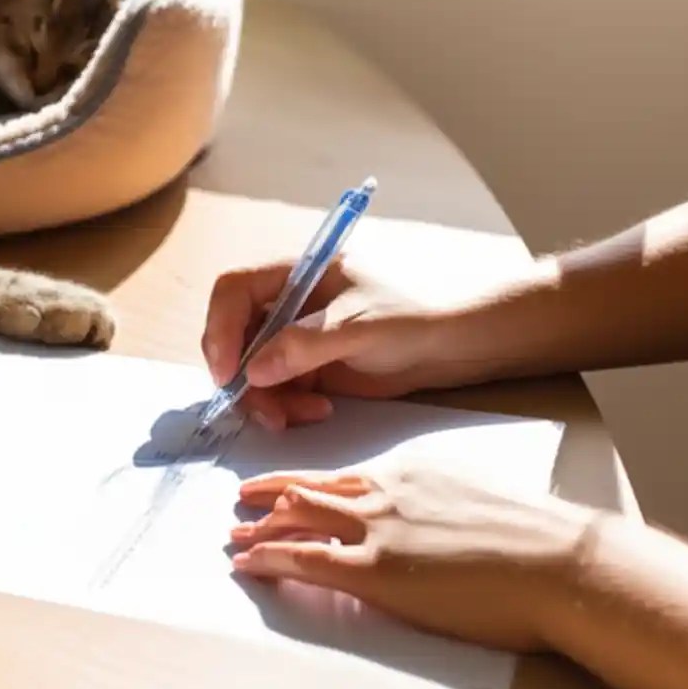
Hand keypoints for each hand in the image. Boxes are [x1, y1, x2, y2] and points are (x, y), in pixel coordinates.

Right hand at [201, 258, 466, 429]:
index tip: (228, 373)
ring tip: (297, 417)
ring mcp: (302, 336)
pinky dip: (287, 406)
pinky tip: (316, 412)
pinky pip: (280, 389)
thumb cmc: (419, 313)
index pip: (234, 291)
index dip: (220, 329)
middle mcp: (292, 301)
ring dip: (266, 398)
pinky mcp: (316, 367)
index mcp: (298, 271)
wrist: (467, 340)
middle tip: (263, 410)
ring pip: (255, 369)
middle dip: (243, 376)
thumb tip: (251, 371)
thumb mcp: (358, 327)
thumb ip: (302, 346)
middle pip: (237, 335)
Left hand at [228, 461, 593, 651]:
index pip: (344, 475)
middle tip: (243, 502)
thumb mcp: (477, 499)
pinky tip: (248, 561)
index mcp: (412, 474)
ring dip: (261, 528)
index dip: (309, 483)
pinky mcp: (376, 570)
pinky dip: (269, 558)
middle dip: (271, 498)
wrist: (562, 562)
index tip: (287, 487)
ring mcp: (377, 529)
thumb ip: (440, 504)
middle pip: (311, 491)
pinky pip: (305, 559)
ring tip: (235, 535)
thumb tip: (430, 521)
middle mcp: (386, 492)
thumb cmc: (537, 538)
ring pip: (299, 520)